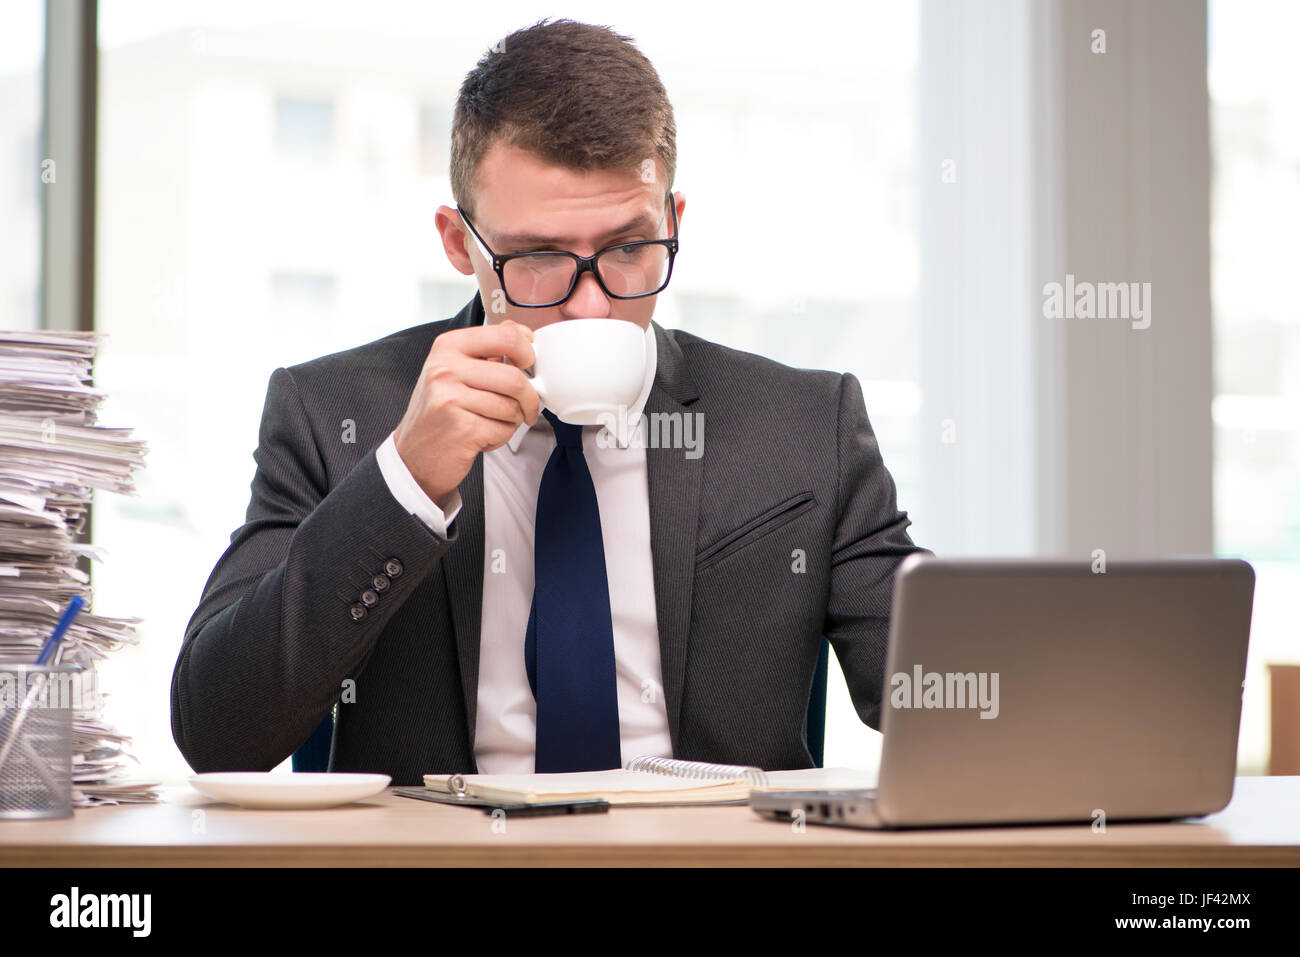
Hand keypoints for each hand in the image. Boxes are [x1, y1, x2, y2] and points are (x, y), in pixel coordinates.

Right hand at [392, 319, 538, 505]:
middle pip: (515, 378)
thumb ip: (487, 350)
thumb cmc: (439, 412)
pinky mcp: (462, 429)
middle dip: (529, 398)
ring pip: (512, 407)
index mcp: (447, 347)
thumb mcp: (454, 370)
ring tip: (489, 422)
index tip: (528, 364)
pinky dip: (500, 437)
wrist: (414, 456)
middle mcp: (446, 369)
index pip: (506, 336)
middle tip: (526, 408)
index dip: (527, 352)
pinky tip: (481, 437)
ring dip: (511, 421)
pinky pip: (504, 430)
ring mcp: (451, 399)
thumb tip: (523, 334)